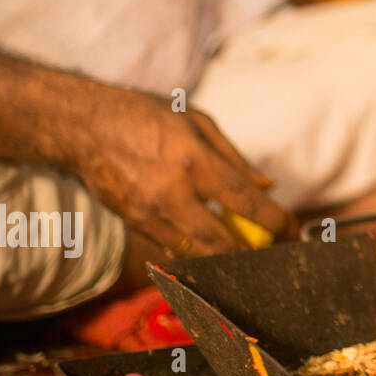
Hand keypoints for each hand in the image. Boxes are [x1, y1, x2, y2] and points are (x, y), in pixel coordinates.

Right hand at [75, 89, 295, 257]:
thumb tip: (266, 186)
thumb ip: (235, 159)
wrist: (84, 126)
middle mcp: (170, 191)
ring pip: (192, 254)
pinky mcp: (132, 223)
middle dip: (248, 255)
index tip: (290, 230)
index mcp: (193, 159)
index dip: (273, 221)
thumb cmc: (148, 116)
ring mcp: (147, 212)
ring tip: (245, 253)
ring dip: (222, 259)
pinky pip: (171, 247)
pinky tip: (210, 245)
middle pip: (218, 243)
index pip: (243, 200)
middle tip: (270, 253)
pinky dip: (194, 251)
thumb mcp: (198, 122)